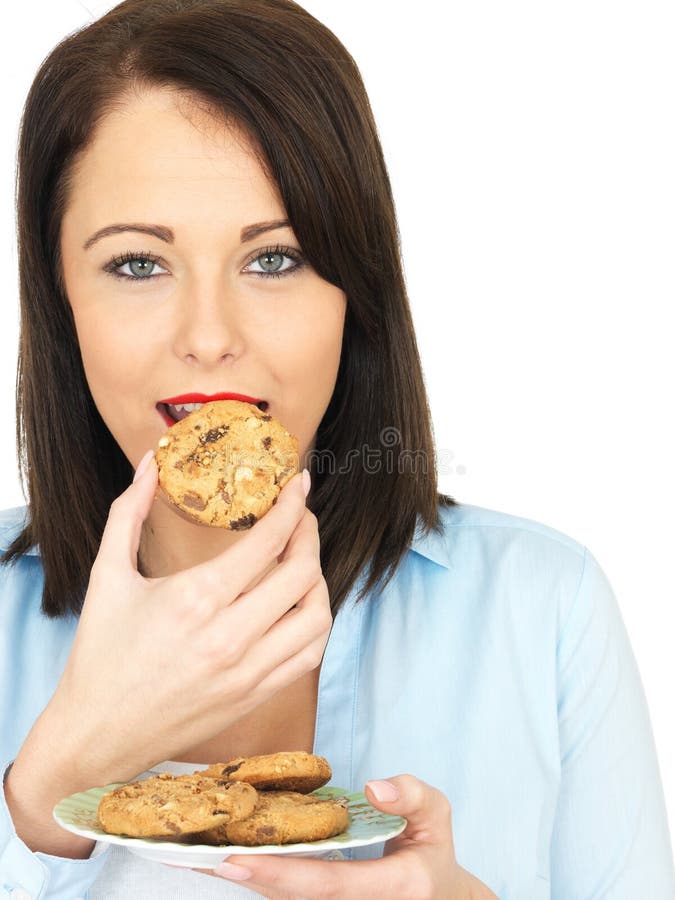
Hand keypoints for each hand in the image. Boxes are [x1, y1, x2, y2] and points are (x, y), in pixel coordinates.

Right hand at [34, 455, 330, 786]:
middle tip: (300, 518)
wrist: (95, 736)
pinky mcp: (254, 697)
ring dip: (317, 580)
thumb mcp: (107, 575)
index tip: (299, 484)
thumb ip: (129, 511)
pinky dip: (314, 623)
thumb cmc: (98, 654)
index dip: (292, 505)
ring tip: (301, 562)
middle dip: (309, 535)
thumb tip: (150, 462)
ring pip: (316, 616)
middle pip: (303, 574)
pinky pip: (308, 654)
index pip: (268, 541)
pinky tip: (297, 606)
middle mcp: (229, 637)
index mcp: (195, 599)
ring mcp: (247, 672)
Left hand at [198, 775, 497, 898]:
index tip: (234, 859)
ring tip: (185, 850)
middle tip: (188, 853)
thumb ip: (412, 796)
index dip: (280, 874)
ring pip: (277, 899)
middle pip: (288, 898)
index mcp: (391, 890)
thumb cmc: (432, 852)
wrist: (433, 899)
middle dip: (238, 876)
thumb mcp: (437, 817)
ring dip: (233, 875)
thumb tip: (373, 786)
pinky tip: (213, 852)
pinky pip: (280, 892)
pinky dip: (248, 873)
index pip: (328, 884)